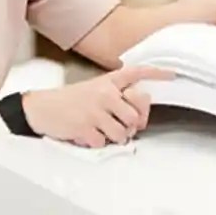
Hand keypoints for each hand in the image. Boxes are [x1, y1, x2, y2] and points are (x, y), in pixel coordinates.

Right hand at [23, 66, 171, 147]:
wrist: (43, 108)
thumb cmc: (71, 100)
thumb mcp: (95, 90)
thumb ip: (117, 98)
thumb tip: (138, 118)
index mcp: (107, 82)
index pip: (136, 73)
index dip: (156, 73)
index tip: (172, 74)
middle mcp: (104, 93)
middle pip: (135, 116)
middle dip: (129, 125)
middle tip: (117, 124)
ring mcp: (95, 110)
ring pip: (122, 133)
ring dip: (113, 136)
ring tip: (99, 128)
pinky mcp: (85, 127)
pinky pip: (103, 142)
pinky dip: (96, 142)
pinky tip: (87, 133)